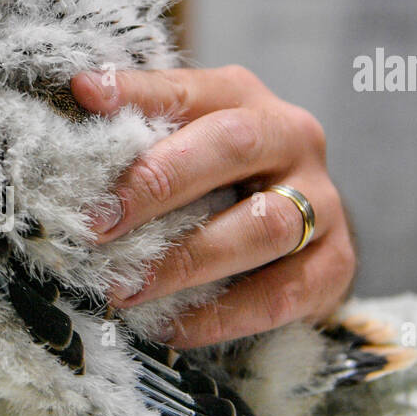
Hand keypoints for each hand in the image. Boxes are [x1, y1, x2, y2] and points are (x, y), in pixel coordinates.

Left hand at [72, 66, 354, 346]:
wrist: (306, 231)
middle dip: (159, 183)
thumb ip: (141, 126)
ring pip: (262, 227)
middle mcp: (292, 140)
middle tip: (98, 222)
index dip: (137, 93)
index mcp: (245, 100)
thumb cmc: (221, 179)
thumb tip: (82, 91)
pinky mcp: (334, 265)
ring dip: (187, 260)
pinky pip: (280, 295)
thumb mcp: (185, 141)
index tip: (83, 95)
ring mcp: (323, 203)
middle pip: (232, 146)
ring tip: (125, 287)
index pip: (189, 89)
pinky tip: (170, 326)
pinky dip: (222, 315)